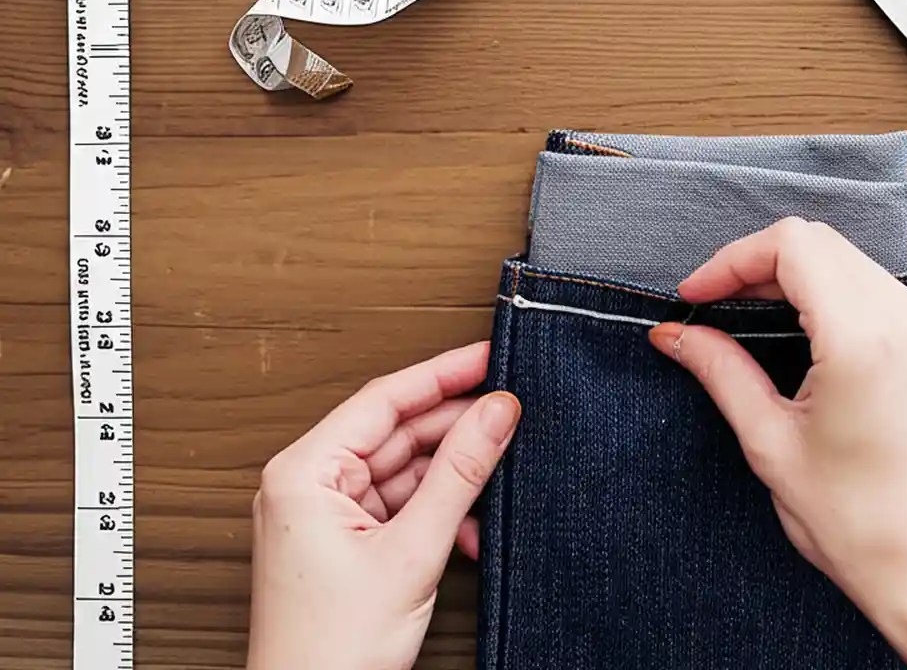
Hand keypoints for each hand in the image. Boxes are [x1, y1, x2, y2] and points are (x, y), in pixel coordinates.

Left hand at [246, 342, 520, 669]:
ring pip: (404, 471)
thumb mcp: (413, 551)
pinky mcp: (344, 541)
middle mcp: (307, 485)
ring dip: (453, 482)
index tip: (489, 357)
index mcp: (303, 473)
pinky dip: (438, 515)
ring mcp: (324, 514)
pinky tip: (471, 530)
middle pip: (396, 433)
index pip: (383, 400)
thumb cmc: (332, 649)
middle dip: (456, 431)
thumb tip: (498, 412)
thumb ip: (460, 474)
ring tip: (499, 481)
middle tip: (512, 416)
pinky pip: (400, 506)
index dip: (443, 374)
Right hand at [649, 219, 906, 669]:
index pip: (792, 246)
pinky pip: (869, 287)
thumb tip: (677, 334)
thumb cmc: (860, 523)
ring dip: (788, 275)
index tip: (695, 296)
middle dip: (754, 263)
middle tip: (710, 305)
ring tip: (741, 316)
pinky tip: (789, 327)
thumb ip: (721, 372)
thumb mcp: (771, 443)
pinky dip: (822, 292)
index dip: (731, 260)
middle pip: (818, 243)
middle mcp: (905, 320)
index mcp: (865, 339)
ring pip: (844, 259)